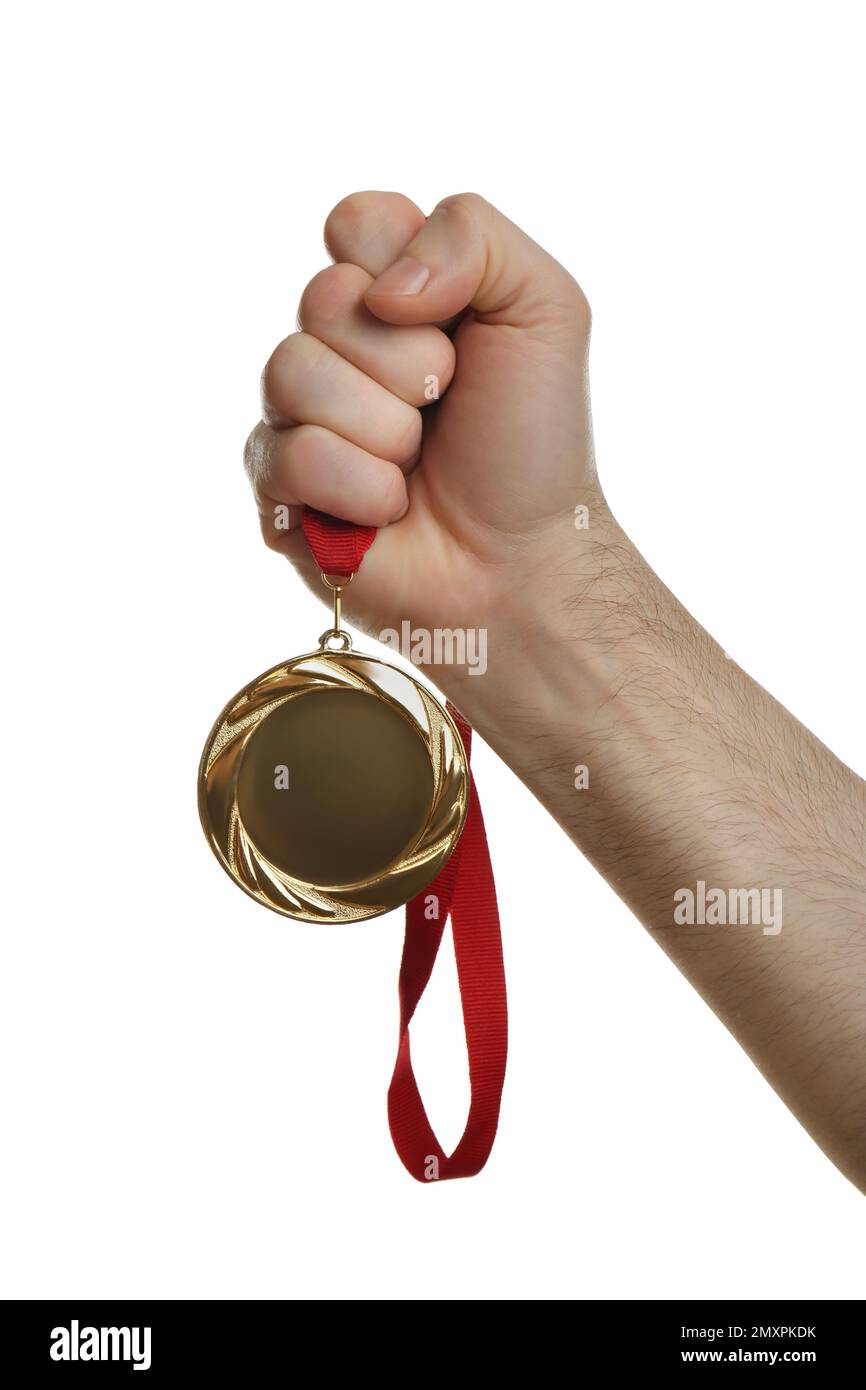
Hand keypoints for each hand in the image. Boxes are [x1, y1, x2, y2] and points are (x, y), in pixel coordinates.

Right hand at [244, 191, 599, 685]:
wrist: (524, 562)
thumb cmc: (534, 444)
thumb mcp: (546, 309)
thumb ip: (472, 235)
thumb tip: (379, 289)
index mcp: (394, 294)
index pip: (353, 222)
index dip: (403, 270)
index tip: (454, 326)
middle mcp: (337, 348)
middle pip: (321, 298)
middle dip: (408, 363)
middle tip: (444, 407)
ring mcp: (299, 418)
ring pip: (291, 372)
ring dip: (383, 430)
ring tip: (416, 466)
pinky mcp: (276, 490)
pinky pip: (286, 453)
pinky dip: (359, 487)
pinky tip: (386, 512)